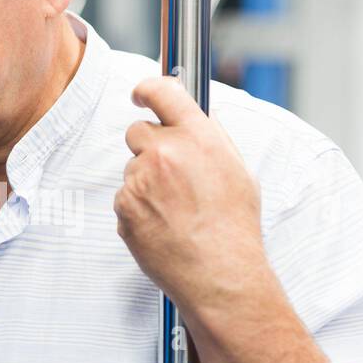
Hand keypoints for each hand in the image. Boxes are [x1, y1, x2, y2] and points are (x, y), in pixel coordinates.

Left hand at [115, 76, 271, 318]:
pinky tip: (162, 226)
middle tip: (169, 176)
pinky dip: (138, 210)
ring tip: (174, 212)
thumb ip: (212, 140)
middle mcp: (167, 152)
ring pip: (132, 169)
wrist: (220, 274)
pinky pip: (124, 198)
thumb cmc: (234, 228)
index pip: (163, 91)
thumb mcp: (238, 172)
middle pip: (138, 131)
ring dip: (145, 184)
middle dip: (149, 148)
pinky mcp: (125, 206)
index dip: (147, 89)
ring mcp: (141, 179)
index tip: (140, 93)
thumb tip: (197, 120)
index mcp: (199, 137)